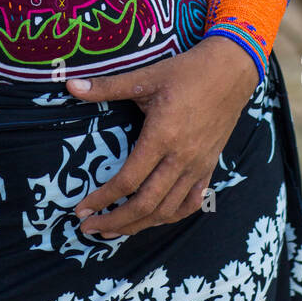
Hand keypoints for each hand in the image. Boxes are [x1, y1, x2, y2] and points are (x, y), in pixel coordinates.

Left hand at [65, 36, 261, 237]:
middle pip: (146, 204)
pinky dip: (170, 216)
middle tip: (89, 227)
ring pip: (167, 210)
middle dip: (115, 221)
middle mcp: (181, 158)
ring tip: (114, 230)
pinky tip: (154, 219)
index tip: (81, 208)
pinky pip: (190, 202)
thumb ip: (107, 86)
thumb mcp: (146, 76)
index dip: (102, 198)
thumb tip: (69, 85)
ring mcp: (198, 166)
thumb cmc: (186, 71)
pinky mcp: (209, 166)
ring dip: (139, 225)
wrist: (231, 70)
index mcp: (162, 136)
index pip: (127, 181)